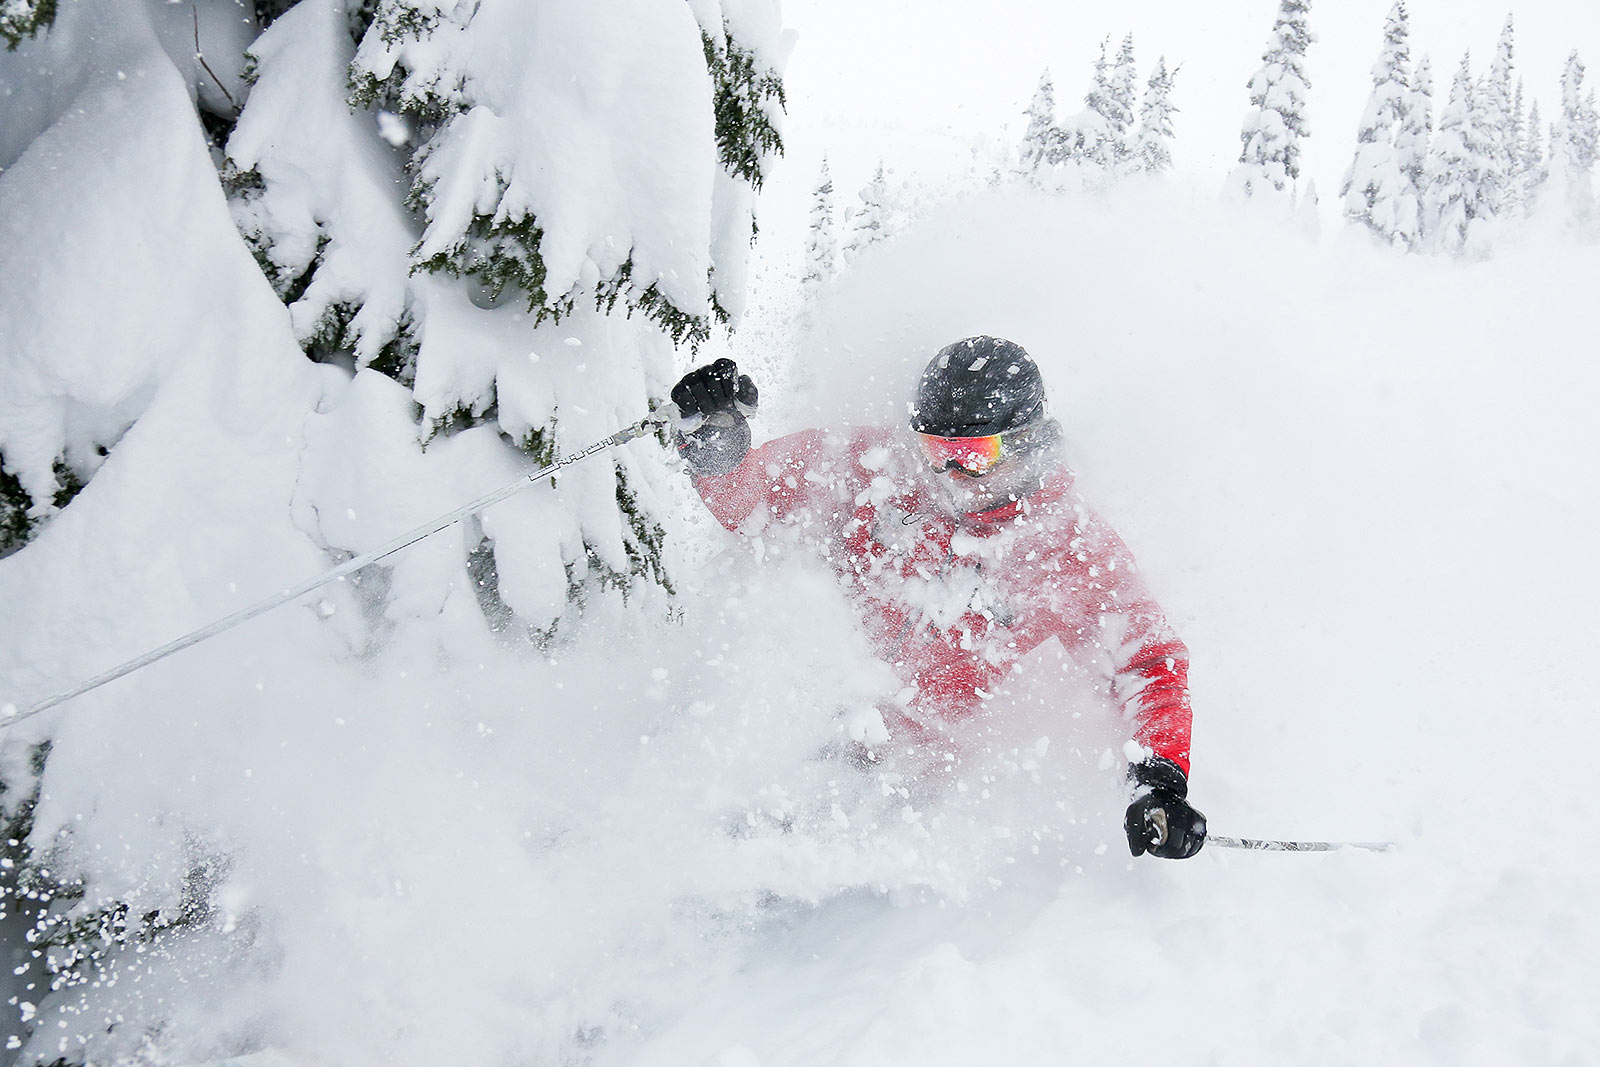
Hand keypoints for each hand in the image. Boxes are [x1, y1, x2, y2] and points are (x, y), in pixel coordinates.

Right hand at [670, 359, 758, 476]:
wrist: (717, 434)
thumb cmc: (732, 415)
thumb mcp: (747, 405)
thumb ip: (750, 390)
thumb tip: (743, 378)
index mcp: (722, 372)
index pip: (724, 364)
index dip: (729, 381)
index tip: (732, 395)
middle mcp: (705, 372)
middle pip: (708, 371)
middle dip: (718, 393)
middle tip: (722, 407)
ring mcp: (690, 381)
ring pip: (693, 380)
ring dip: (704, 400)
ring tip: (710, 412)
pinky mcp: (678, 393)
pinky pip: (680, 393)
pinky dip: (690, 405)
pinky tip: (697, 413)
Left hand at [1125, 757, 1206, 858]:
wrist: (1162, 792)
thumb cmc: (1149, 804)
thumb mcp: (1134, 813)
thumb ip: (1134, 833)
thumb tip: (1137, 853)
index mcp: (1172, 814)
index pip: (1171, 845)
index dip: (1159, 850)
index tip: (1151, 846)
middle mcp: (1187, 816)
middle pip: (1180, 849)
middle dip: (1166, 852)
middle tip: (1157, 846)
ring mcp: (1196, 819)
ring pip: (1189, 849)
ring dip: (1176, 852)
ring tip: (1165, 843)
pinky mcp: (1201, 822)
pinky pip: (1197, 845)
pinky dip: (1187, 849)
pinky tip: (1175, 844)